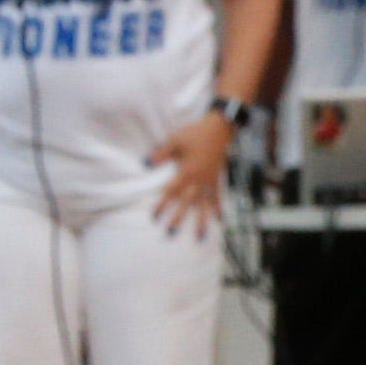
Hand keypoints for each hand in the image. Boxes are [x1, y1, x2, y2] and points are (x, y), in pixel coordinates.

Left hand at [150, 108, 236, 236]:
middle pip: (187, 202)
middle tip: (171, 232)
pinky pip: (218, 196)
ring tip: (200, 236)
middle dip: (179, 218)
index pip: (171, 191)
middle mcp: (198, 179)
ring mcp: (209, 180)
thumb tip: (145, 163)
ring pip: (204, 204)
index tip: (154, 217)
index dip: (162, 204)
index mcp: (187, 171)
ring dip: (202, 221)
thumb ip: (162, 153)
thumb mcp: (176, 140)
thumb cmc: (195, 132)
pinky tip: (219, 220)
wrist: (220, 128)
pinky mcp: (217, 178)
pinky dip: (218, 208)